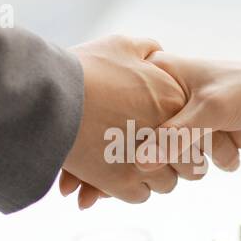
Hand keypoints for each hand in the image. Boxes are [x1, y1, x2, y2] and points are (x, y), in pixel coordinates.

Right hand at [58, 35, 189, 208]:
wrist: (46, 97)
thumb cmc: (81, 70)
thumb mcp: (118, 45)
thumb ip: (145, 49)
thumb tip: (157, 52)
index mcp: (171, 97)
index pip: (194, 127)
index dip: (177, 133)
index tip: (159, 132)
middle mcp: (167, 130)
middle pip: (187, 162)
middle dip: (169, 161)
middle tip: (147, 155)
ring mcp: (147, 159)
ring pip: (164, 183)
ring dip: (147, 176)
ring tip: (124, 163)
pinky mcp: (123, 182)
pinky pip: (139, 195)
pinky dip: (126, 189)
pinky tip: (110, 174)